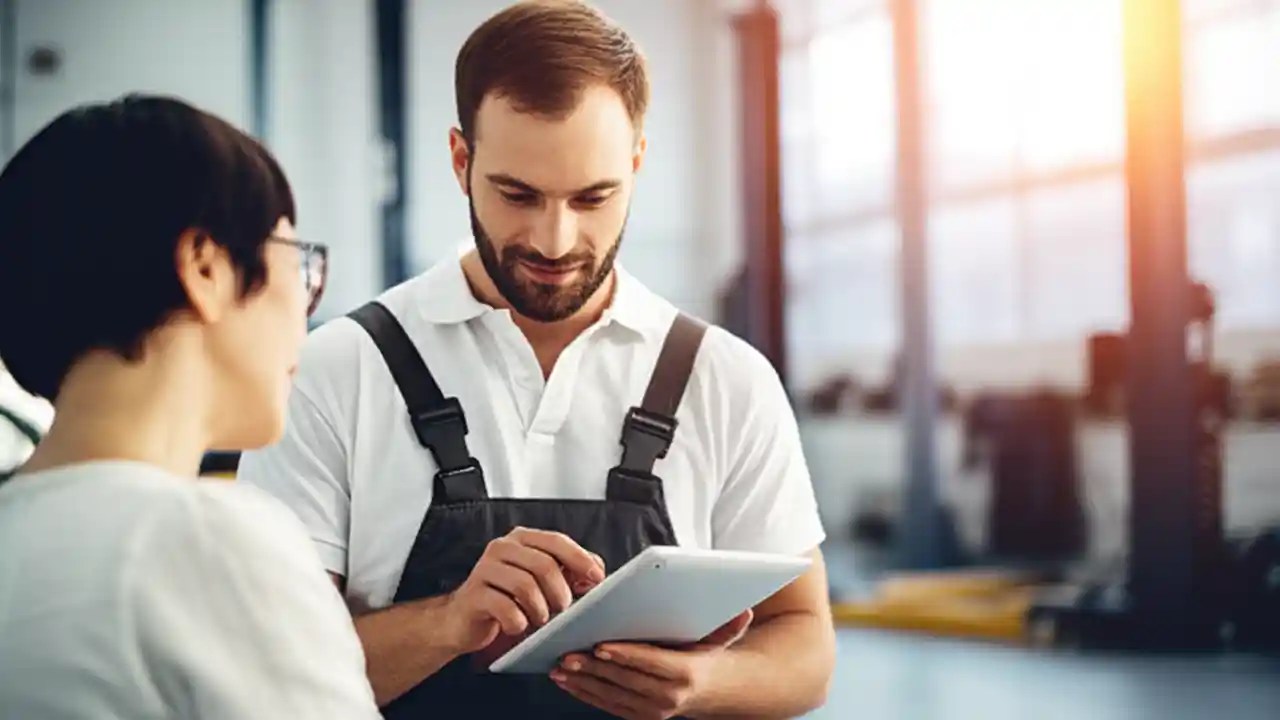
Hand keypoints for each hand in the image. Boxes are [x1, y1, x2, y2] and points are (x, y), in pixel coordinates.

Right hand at [440, 527, 604, 655]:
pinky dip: (518, 623)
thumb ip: (568, 570)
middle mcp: (501, 548)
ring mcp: (484, 569)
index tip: (597, 579)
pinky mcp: (473, 595)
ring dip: (540, 609)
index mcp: (521, 539)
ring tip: (539, 619)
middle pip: (544, 565)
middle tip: (563, 609)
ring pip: (525, 586)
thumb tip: (597, 573)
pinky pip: (505, 608)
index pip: (557, 541)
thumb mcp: (539, 580)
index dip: (580, 559)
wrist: (462, 620)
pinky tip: (518, 626)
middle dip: (560, 592)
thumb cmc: (507, 598)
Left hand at [551, 609, 753, 719]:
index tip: (601, 645)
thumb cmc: (709, 658)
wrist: (712, 694)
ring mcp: (651, 712)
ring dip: (583, 682)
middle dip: (593, 667)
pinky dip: (584, 693)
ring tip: (560, 666)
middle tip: (568, 652)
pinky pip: (606, 705)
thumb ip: (728, 627)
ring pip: (610, 695)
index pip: (649, 663)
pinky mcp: (638, 717)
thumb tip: (745, 611)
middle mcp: (667, 698)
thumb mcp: (720, 642)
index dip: (624, 655)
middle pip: (623, 680)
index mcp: (684, 675)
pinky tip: (567, 680)